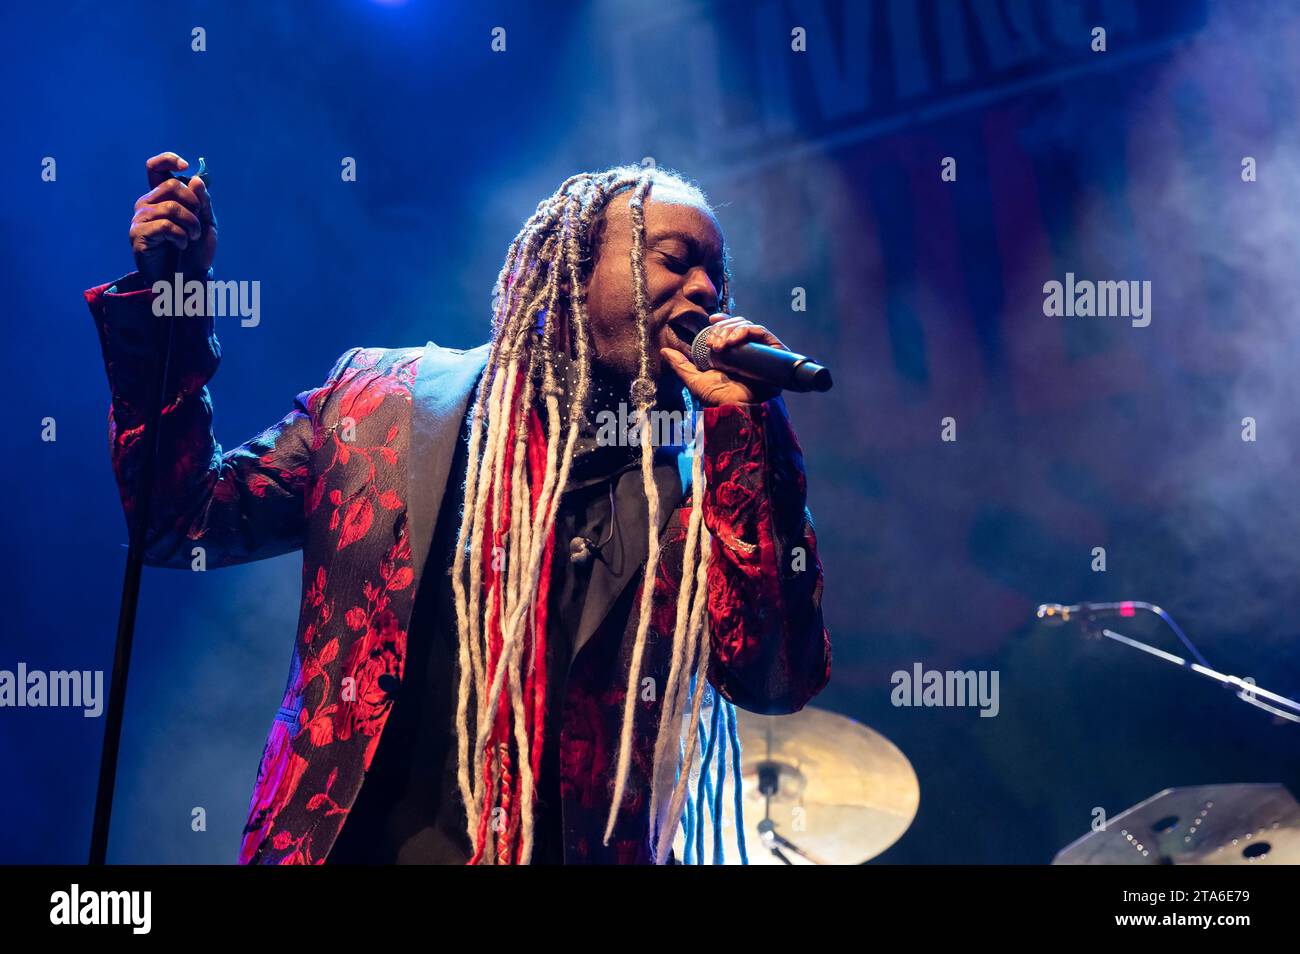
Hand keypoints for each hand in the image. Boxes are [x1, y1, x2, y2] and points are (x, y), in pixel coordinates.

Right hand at [130, 152, 216, 281]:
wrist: (189, 278)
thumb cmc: (195, 251)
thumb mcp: (206, 223)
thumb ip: (203, 201)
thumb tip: (195, 179)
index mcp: (161, 197)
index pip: (155, 168)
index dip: (167, 160)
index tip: (185, 165)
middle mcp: (147, 203)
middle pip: (171, 185)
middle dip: (193, 204)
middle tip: (198, 222)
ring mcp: (139, 219)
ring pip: (171, 206)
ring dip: (191, 224)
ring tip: (192, 238)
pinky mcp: (137, 235)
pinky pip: (164, 225)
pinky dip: (180, 236)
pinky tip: (181, 245)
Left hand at [660, 313, 786, 405]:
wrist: (742, 410)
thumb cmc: (722, 400)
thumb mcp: (696, 381)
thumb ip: (681, 366)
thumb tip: (664, 351)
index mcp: (731, 353)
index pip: (728, 328)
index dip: (720, 322)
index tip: (710, 321)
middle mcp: (747, 349)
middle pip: (736, 324)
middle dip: (722, 329)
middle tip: (712, 344)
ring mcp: (760, 349)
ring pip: (747, 326)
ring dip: (731, 330)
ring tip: (721, 345)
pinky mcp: (773, 349)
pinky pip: (760, 331)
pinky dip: (746, 331)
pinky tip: (735, 341)